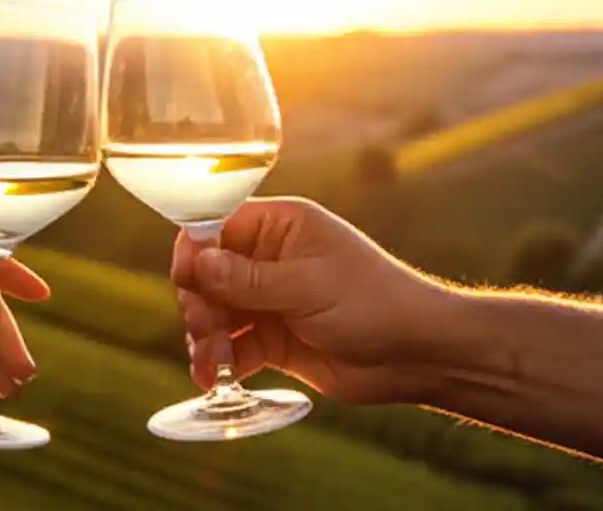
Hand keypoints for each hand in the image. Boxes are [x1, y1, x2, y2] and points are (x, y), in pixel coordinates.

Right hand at [172, 197, 458, 403]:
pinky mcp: (272, 339)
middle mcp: (270, 258)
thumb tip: (197, 261)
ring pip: (215, 313)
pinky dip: (218, 362)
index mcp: (282, 226)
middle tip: (206, 330)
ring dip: (205, 338)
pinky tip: (213, 378)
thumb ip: (249, 278)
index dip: (194, 250)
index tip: (187, 280)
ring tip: (210, 365)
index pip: (217, 224)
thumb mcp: (308, 286)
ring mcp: (269, 300)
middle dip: (199, 303)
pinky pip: (232, 346)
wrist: (416, 354)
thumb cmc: (374, 303)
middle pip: (207, 273)